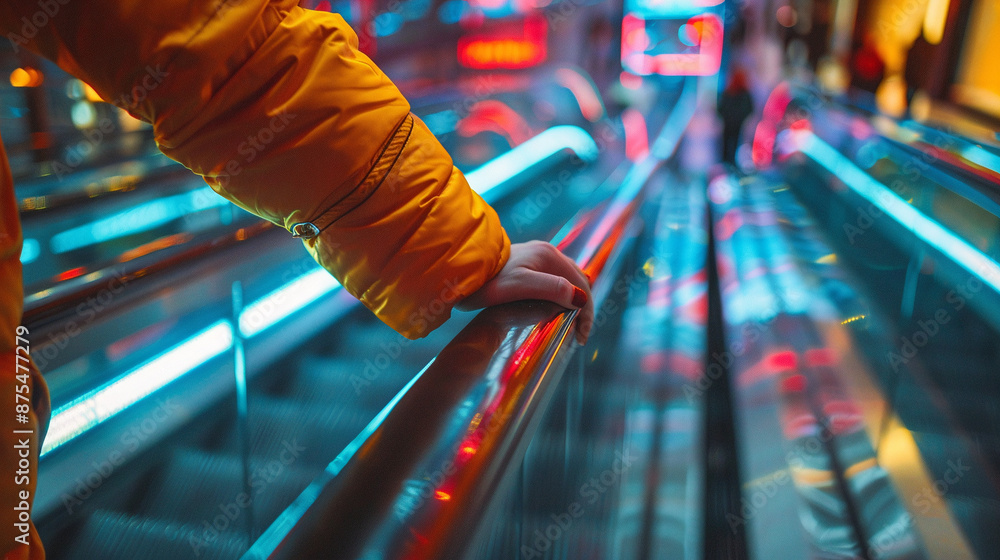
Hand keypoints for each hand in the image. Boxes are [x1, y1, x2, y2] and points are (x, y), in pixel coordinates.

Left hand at [458, 241, 593, 342]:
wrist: (461, 272)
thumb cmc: (488, 281)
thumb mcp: (521, 285)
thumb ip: (552, 289)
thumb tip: (580, 299)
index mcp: (549, 255)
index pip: (581, 285)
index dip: (586, 311)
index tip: (581, 336)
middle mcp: (546, 253)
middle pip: (577, 282)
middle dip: (582, 308)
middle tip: (578, 335)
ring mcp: (536, 259)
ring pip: (566, 282)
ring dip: (572, 303)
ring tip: (570, 326)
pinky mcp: (526, 267)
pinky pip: (553, 282)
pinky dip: (560, 298)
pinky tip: (555, 311)